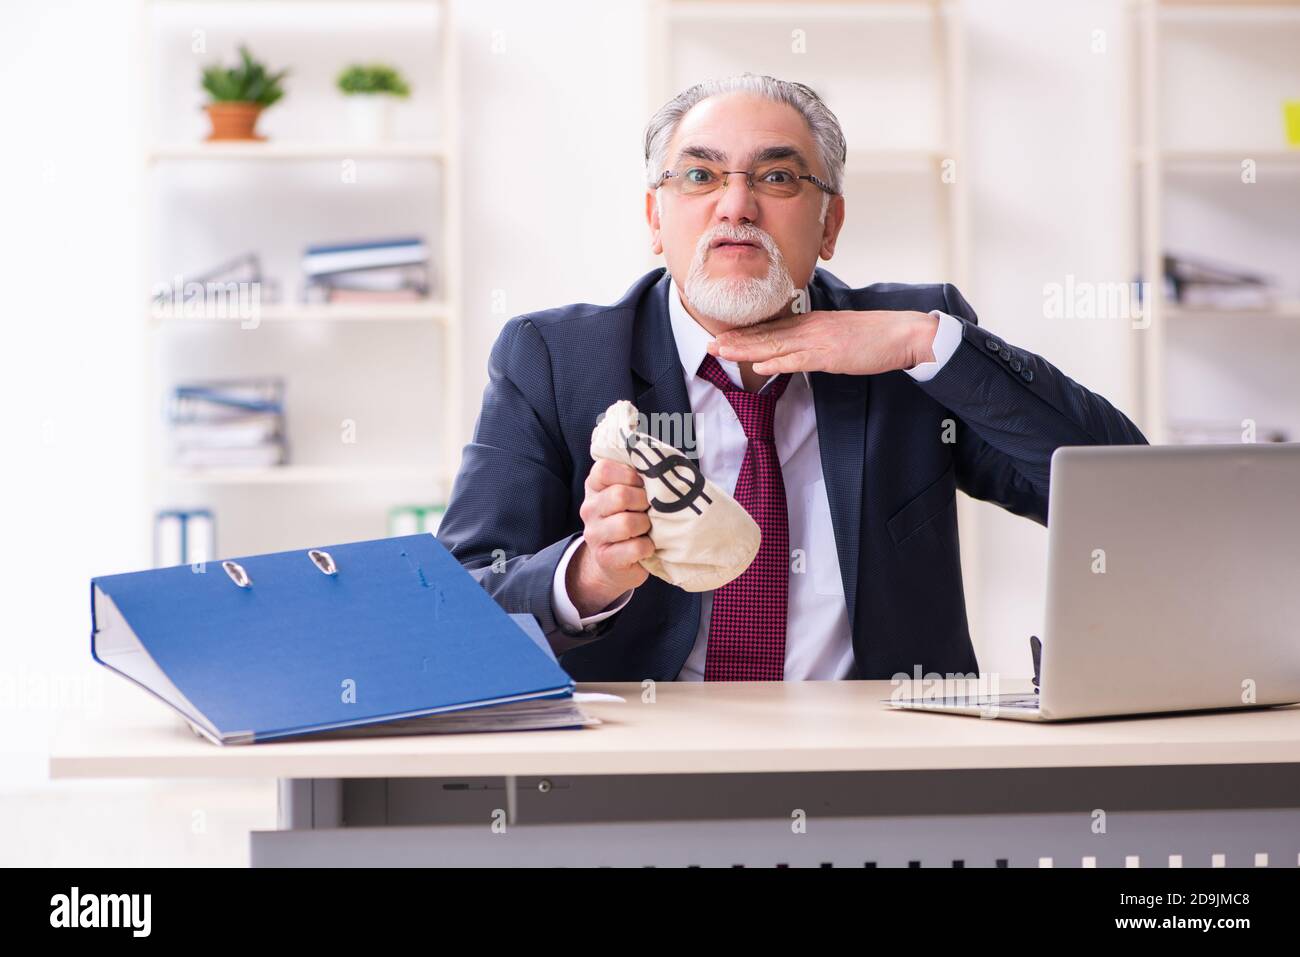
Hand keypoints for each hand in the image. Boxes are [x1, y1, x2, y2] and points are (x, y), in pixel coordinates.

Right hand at [568, 459, 653, 616]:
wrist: (615, 562)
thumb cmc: (630, 519)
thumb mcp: (630, 494)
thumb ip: (639, 477)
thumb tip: (663, 465)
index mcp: (594, 487)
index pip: (604, 469)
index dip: (629, 475)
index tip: (641, 484)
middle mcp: (589, 508)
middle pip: (619, 495)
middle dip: (643, 502)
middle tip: (648, 509)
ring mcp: (594, 534)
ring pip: (626, 523)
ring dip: (646, 526)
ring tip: (647, 529)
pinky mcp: (605, 558)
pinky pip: (634, 548)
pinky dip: (647, 547)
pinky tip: (646, 547)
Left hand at [706, 309, 938, 376]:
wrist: (901, 334)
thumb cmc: (872, 336)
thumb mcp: (836, 333)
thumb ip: (812, 340)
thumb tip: (789, 350)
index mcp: (810, 322)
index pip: (769, 328)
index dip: (743, 334)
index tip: (720, 338)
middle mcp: (809, 328)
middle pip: (765, 334)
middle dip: (735, 341)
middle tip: (708, 345)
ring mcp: (818, 341)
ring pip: (775, 345)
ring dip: (746, 350)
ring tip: (721, 352)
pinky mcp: (830, 355)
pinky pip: (800, 360)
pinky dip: (778, 363)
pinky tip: (759, 366)